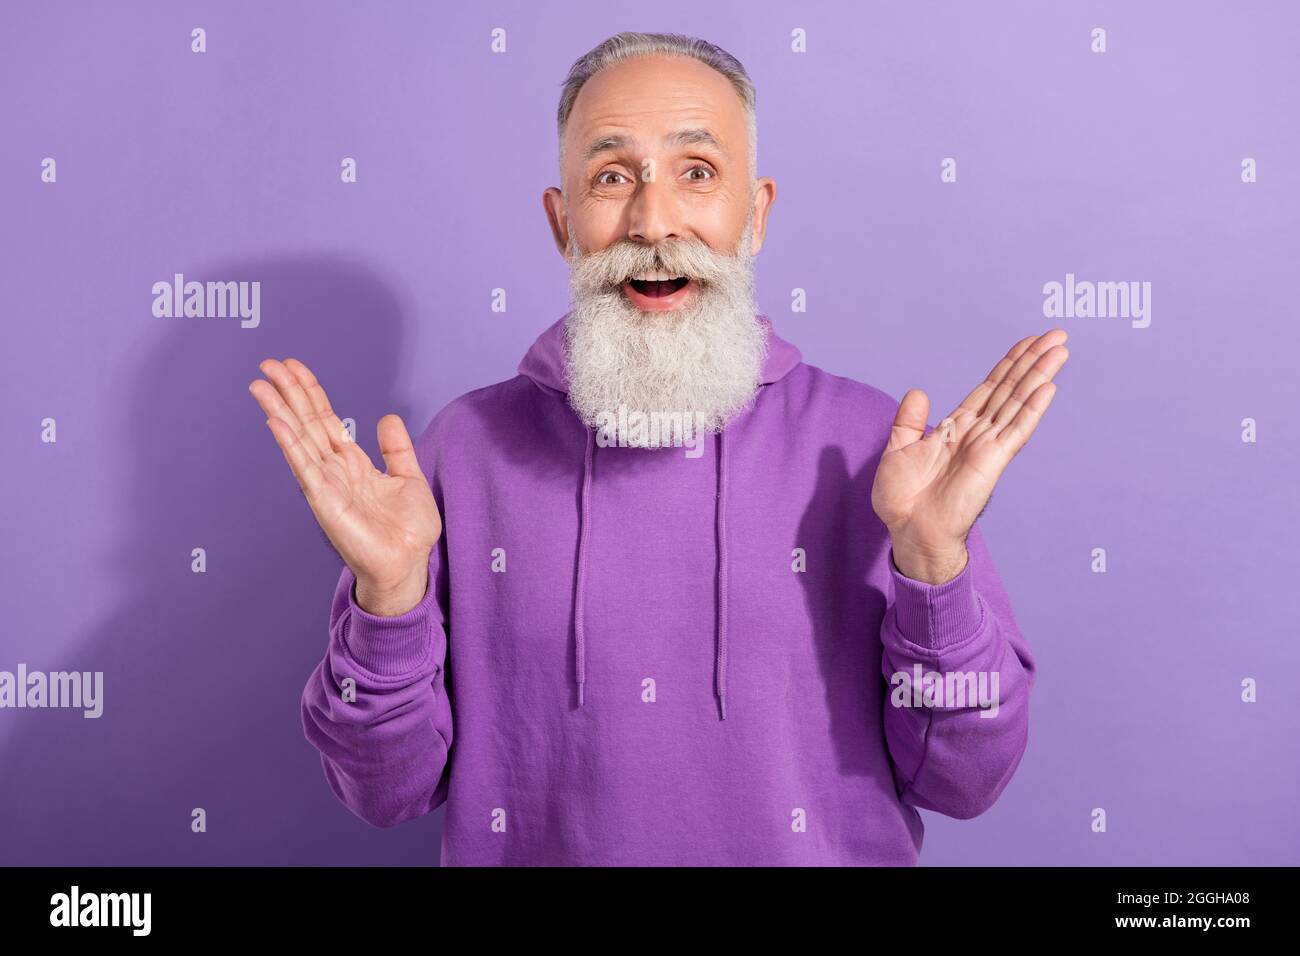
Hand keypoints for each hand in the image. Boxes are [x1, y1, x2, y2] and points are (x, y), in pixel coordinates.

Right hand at [248, 358, 441, 614]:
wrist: (408, 565)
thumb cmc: (408, 531)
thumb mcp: (409, 479)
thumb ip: (396, 449)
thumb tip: (386, 417)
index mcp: (353, 462)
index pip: (326, 419)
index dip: (310, 391)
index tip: (293, 366)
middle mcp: (334, 470)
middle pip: (306, 422)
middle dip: (288, 392)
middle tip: (268, 362)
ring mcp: (326, 484)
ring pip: (299, 439)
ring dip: (279, 411)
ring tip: (260, 384)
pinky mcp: (325, 502)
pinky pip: (305, 467)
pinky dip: (290, 444)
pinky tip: (276, 422)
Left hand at [871, 329, 1068, 582]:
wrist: (909, 530)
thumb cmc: (903, 499)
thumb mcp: (898, 450)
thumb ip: (910, 421)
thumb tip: (917, 392)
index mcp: (957, 428)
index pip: (989, 389)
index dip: (1008, 364)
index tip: (1027, 342)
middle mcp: (978, 434)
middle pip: (1010, 389)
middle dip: (1032, 361)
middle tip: (1057, 334)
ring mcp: (988, 446)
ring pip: (1018, 402)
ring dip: (1039, 375)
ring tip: (1059, 350)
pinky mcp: (992, 461)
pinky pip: (1016, 430)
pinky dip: (1032, 409)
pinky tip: (1048, 387)